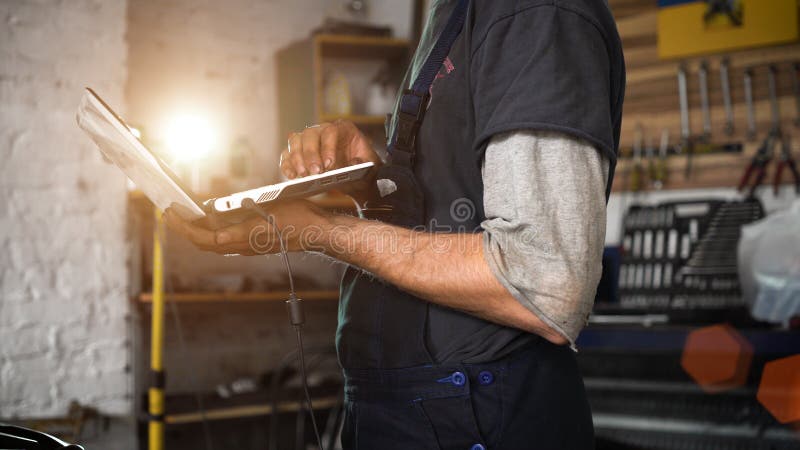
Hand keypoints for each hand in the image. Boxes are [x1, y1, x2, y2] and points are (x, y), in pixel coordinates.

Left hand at [164, 200, 328, 254]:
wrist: (316, 231)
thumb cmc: (297, 216)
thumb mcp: (267, 209)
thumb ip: (240, 219)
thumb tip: (214, 224)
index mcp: (243, 238)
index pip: (204, 237)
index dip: (184, 227)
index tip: (171, 213)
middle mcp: (242, 246)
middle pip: (203, 243)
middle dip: (184, 230)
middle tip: (171, 213)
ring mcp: (248, 247)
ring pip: (213, 244)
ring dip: (196, 232)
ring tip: (185, 216)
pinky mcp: (254, 244)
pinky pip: (225, 242)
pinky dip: (211, 232)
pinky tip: (210, 220)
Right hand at [279, 120, 380, 178]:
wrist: (357, 180)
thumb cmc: (364, 169)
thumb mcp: (371, 165)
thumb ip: (365, 162)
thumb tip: (354, 162)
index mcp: (342, 129)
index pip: (330, 131)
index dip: (328, 147)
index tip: (329, 164)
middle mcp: (323, 131)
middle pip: (309, 135)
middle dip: (310, 154)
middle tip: (316, 173)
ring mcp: (309, 142)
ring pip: (295, 142)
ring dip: (297, 159)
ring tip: (303, 175)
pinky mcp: (299, 155)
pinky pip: (287, 156)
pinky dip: (287, 165)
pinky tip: (292, 176)